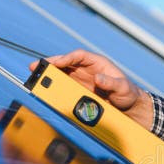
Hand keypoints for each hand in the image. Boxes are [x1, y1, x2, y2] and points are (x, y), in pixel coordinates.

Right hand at [29, 50, 153, 128]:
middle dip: (50, 64)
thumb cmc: (128, 93)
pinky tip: (44, 91)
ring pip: (62, 74)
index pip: (78, 56)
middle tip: (35, 67)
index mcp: (97, 63)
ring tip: (34, 78)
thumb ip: (112, 83)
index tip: (55, 62)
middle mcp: (86, 69)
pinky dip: (54, 88)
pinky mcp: (78, 91)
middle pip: (65, 64)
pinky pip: (64, 87)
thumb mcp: (123, 88)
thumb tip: (98, 78)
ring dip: (49, 76)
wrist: (129, 107)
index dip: (66, 58)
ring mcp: (81, 80)